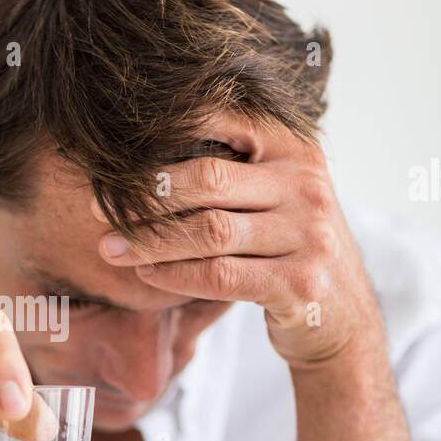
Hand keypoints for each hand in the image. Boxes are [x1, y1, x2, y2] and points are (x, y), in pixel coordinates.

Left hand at [94, 128, 383, 368]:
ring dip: (150, 241)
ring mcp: (309, 236)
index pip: (227, 121)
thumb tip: (141, 150)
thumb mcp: (277, 195)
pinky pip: (220, 276)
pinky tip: (146, 273)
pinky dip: (175, 275)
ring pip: (210, 231)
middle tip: (99, 207)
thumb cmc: (289, 248)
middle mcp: (308, 185)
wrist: (341, 319)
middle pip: (209, 178)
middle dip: (147, 194)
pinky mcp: (299, 284)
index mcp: (297, 150)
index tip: (117, 146)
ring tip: (109, 248)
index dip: (169, 127)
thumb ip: (233, 169)